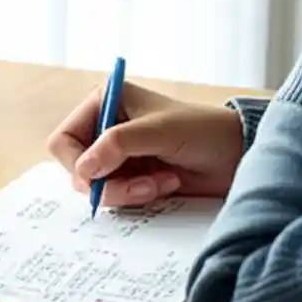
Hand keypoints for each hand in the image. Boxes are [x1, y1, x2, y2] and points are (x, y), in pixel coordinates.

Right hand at [46, 82, 244, 207]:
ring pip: (96, 188)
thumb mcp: (159, 131)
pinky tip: (165, 184)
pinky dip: (138, 197)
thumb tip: (83, 170)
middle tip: (142, 184)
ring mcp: (116, 156)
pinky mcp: (130, 178)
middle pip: (78, 169)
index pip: (64, 140)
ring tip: (161, 182)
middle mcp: (104, 128)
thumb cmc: (203, 131)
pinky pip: (115, 199)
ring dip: (128, 191)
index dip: (78, 162)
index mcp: (104, 103)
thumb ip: (118, 144)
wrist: (237, 156)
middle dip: (110, 182)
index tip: (102, 175)